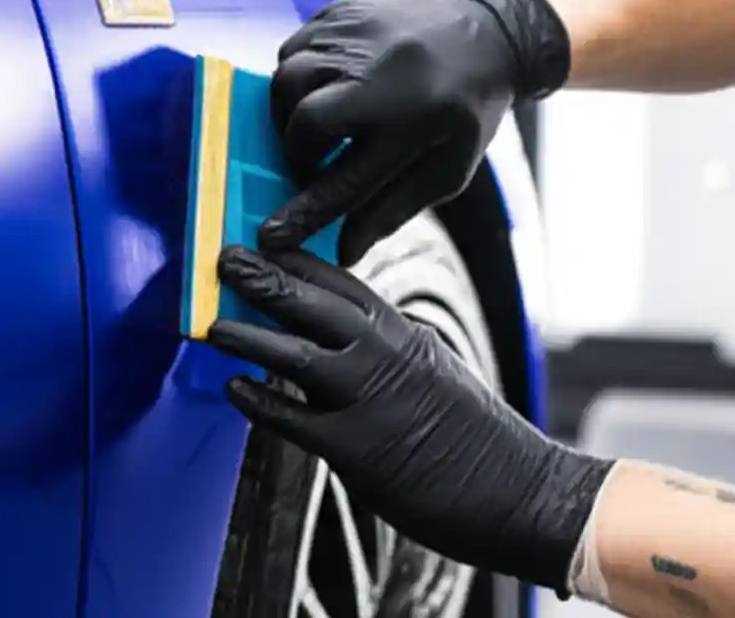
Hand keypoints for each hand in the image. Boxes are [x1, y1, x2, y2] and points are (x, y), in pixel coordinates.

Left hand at [207, 245, 612, 593]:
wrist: (521, 494)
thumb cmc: (474, 436)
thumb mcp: (435, 369)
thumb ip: (388, 348)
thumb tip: (341, 334)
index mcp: (403, 335)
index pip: (342, 283)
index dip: (296, 260)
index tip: (260, 241)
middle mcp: (385, 358)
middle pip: (315, 305)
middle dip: (265, 279)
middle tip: (225, 260)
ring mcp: (370, 401)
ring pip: (297, 355)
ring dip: (249, 336)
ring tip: (212, 324)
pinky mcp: (357, 449)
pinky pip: (293, 420)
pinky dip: (259, 402)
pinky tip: (232, 388)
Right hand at [264, 0, 570, 264]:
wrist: (488, 33)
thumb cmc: (464, 113)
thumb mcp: (446, 171)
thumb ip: (392, 210)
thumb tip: (345, 252)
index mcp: (415, 122)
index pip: (344, 180)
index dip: (304, 212)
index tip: (271, 235)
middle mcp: (382, 76)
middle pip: (303, 121)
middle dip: (297, 150)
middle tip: (312, 160)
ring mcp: (357, 36)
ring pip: (287, 79)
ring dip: (290, 110)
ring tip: (316, 122)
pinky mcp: (342, 11)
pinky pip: (293, 48)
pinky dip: (299, 75)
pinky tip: (323, 86)